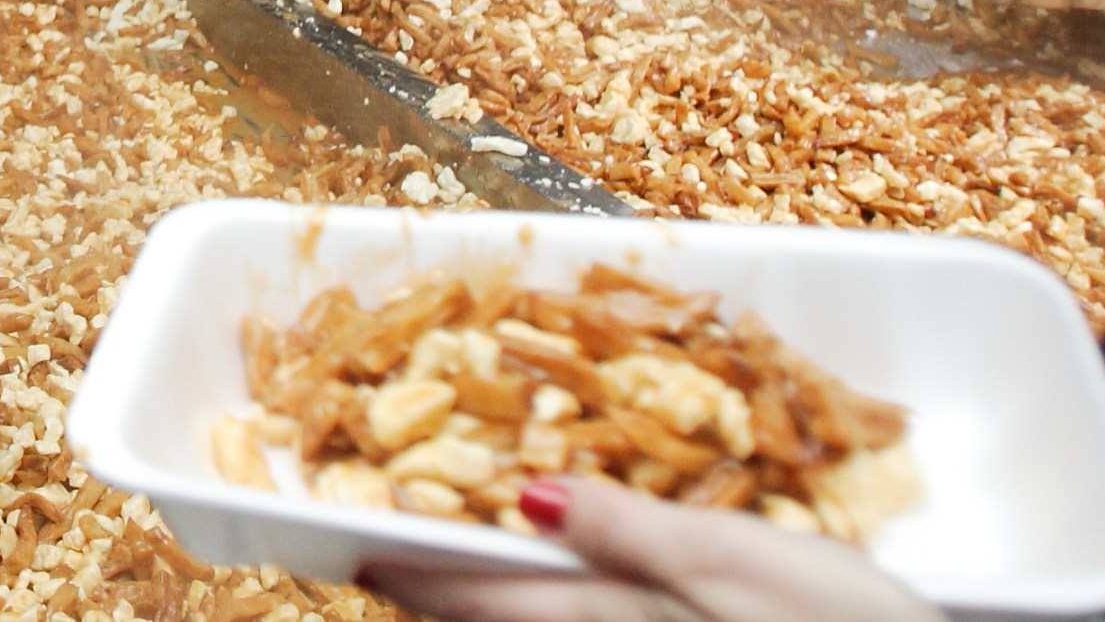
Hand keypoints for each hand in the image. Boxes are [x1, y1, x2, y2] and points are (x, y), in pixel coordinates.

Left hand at [360, 477, 941, 621]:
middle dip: (441, 603)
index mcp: (620, 613)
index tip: (358, 552)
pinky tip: (557, 615)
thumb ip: (630, 529)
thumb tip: (528, 495)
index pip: (492, 593)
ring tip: (442, 598)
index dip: (420, 572)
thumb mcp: (745, 558)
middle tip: (380, 574)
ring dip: (490, 619)